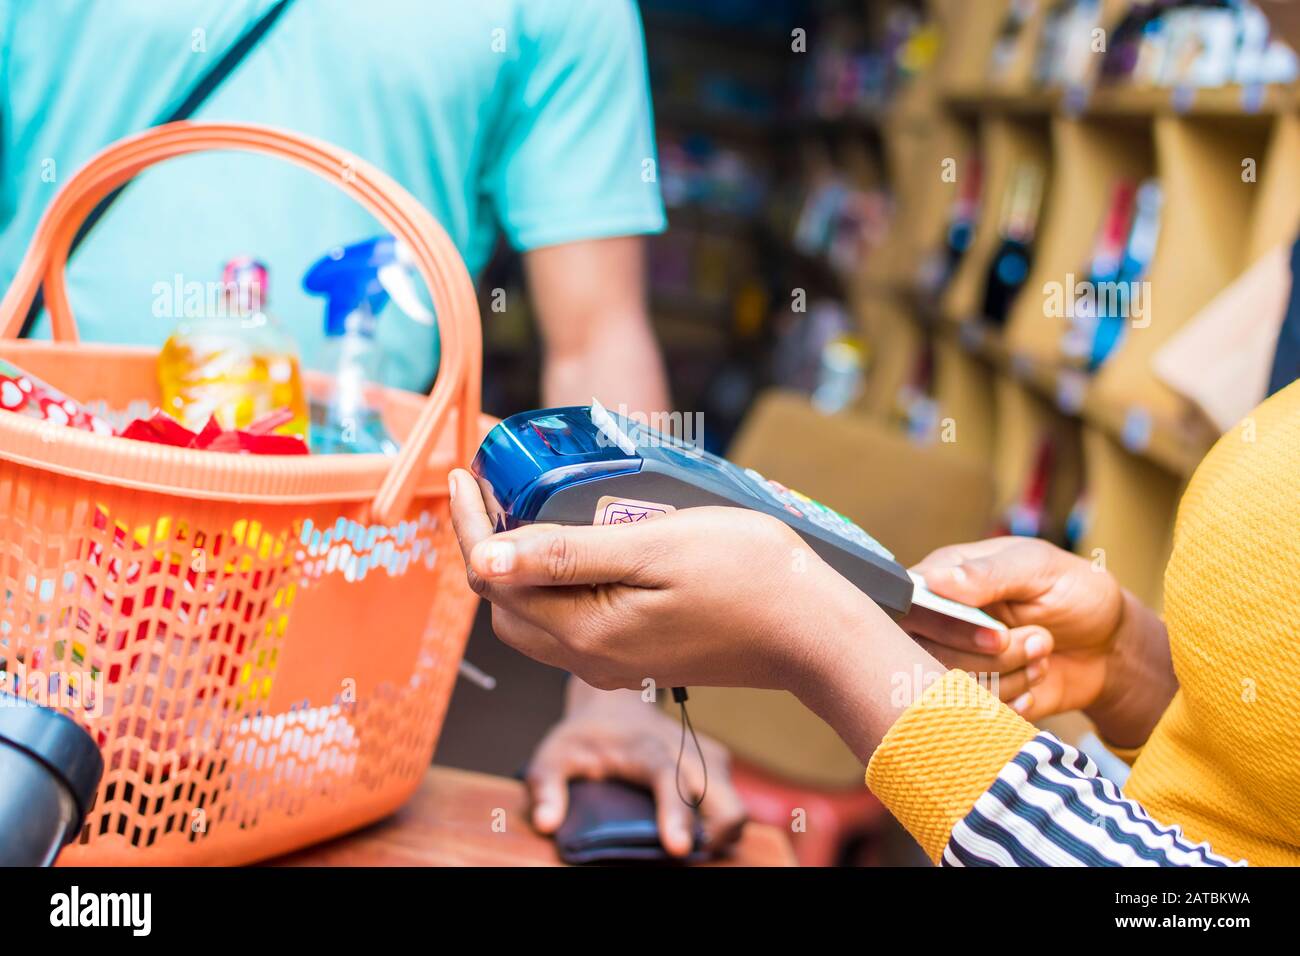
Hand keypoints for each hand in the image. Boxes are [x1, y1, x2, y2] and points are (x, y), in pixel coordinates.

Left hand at [448, 469, 878, 692]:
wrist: (813, 631)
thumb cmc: (747, 576)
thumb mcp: (654, 547)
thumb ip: (567, 553)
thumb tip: (484, 556)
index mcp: (585, 633)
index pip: (494, 579)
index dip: (470, 525)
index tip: (466, 474)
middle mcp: (591, 660)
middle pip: (508, 604)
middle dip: (490, 547)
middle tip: (498, 489)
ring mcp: (616, 664)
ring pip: (538, 617)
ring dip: (524, 567)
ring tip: (535, 509)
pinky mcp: (639, 658)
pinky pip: (574, 623)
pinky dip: (559, 584)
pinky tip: (582, 547)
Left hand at [527, 685, 746, 856]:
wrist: (615, 703)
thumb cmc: (585, 736)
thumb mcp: (553, 755)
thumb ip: (546, 786)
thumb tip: (547, 823)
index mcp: (646, 749)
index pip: (670, 779)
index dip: (677, 814)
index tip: (679, 849)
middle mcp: (685, 751)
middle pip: (726, 803)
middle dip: (716, 836)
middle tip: (683, 855)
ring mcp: (707, 756)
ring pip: (734, 807)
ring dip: (717, 833)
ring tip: (681, 842)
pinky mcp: (717, 763)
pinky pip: (729, 803)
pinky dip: (716, 824)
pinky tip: (687, 828)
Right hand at [908, 537, 1173, 744]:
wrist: (1108, 646)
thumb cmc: (1073, 592)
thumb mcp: (1039, 568)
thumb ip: (988, 573)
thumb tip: (936, 580)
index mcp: (942, 578)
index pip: (911, 607)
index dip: (949, 627)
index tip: (999, 634)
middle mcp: (936, 621)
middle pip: (929, 655)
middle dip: (996, 656)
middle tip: (1040, 638)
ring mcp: (951, 661)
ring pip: (953, 690)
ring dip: (1012, 676)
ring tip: (1042, 653)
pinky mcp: (971, 698)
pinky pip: (974, 715)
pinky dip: (1016, 701)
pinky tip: (1034, 678)